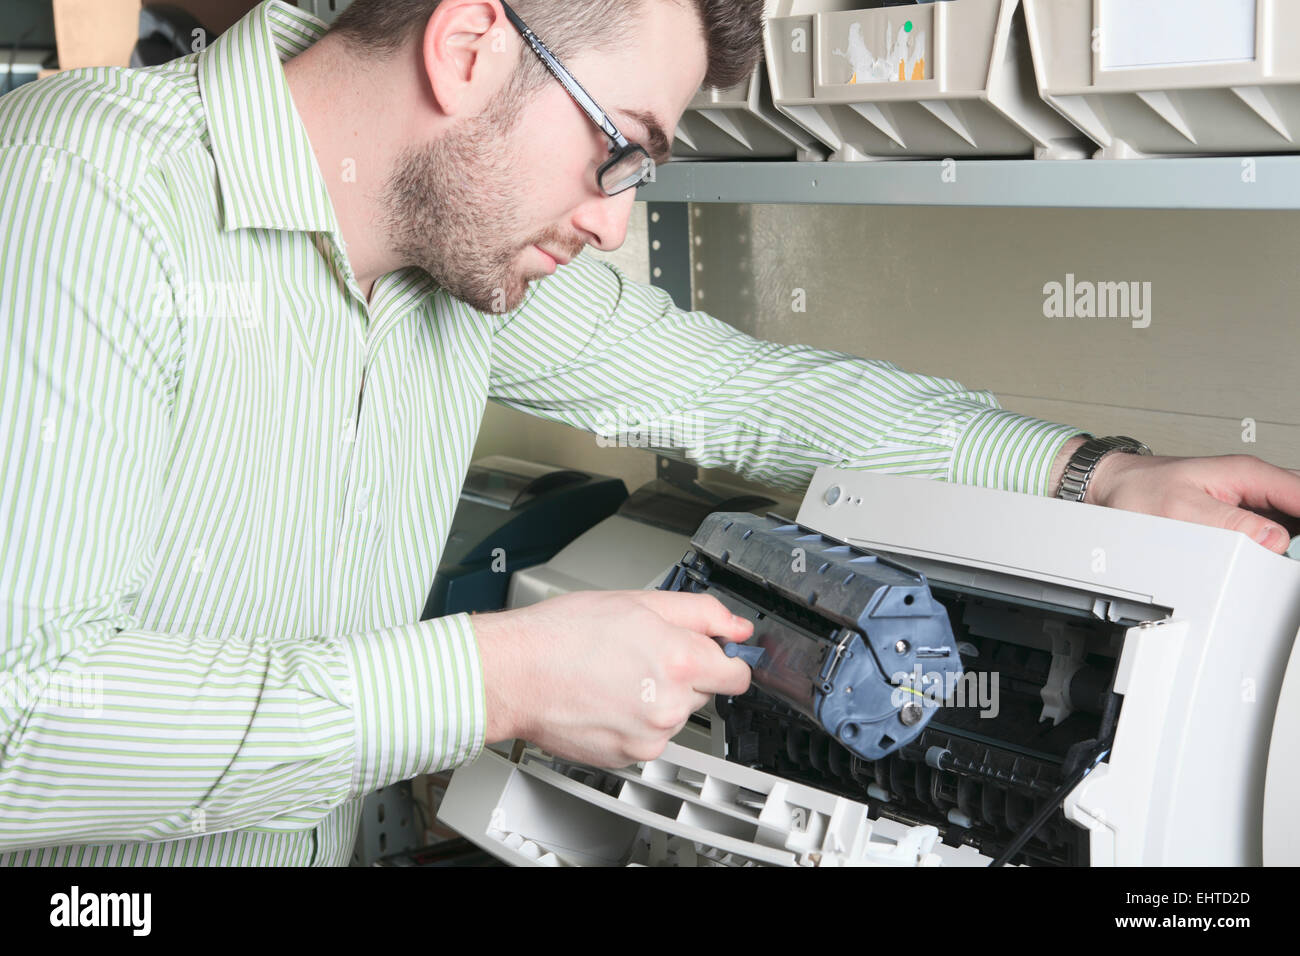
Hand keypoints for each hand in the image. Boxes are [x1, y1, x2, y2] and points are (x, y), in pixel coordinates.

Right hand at [472, 589, 752, 766]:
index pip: (737, 674)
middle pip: (703, 693)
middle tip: (641, 657)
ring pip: (674, 716)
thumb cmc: (562, 634)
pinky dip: (633, 722)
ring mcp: (650, 735)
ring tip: (615, 677)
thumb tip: (737, 628)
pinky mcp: (628, 757)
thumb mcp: (637, 601)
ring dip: (657, 700)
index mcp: (679, 660)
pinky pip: (647, 738)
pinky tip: (605, 699)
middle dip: (682, 675)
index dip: (724, 661)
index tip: (712, 657)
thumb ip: (700, 613)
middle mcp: (670, 703)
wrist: (515, 673)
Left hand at [1085, 450, 1299, 553]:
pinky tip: (1272, 555)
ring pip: (1292, 514)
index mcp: (1245, 473)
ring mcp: (1248, 496)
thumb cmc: (1139, 491)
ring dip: (1294, 536)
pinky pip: (1275, 523)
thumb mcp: (1181, 510)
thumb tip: (1273, 540)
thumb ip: (1229, 525)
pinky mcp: (1240, 511)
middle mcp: (1252, 481)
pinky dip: (1281, 539)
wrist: (1114, 486)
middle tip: (1293, 562)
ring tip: (1284, 562)